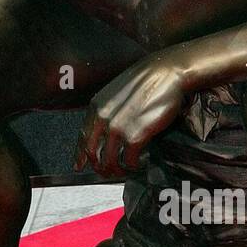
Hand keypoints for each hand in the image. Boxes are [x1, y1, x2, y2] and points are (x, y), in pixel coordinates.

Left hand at [74, 54, 189, 173]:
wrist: (167, 73)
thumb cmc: (147, 81)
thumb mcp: (117, 93)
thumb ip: (108, 110)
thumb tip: (106, 129)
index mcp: (97, 106)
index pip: (82, 137)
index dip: (80, 155)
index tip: (79, 166)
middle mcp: (103, 118)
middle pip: (92, 153)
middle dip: (99, 167)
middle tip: (108, 173)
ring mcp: (118, 128)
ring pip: (108, 160)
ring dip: (116, 170)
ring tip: (125, 170)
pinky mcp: (135, 136)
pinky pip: (128, 160)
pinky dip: (132, 166)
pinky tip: (138, 164)